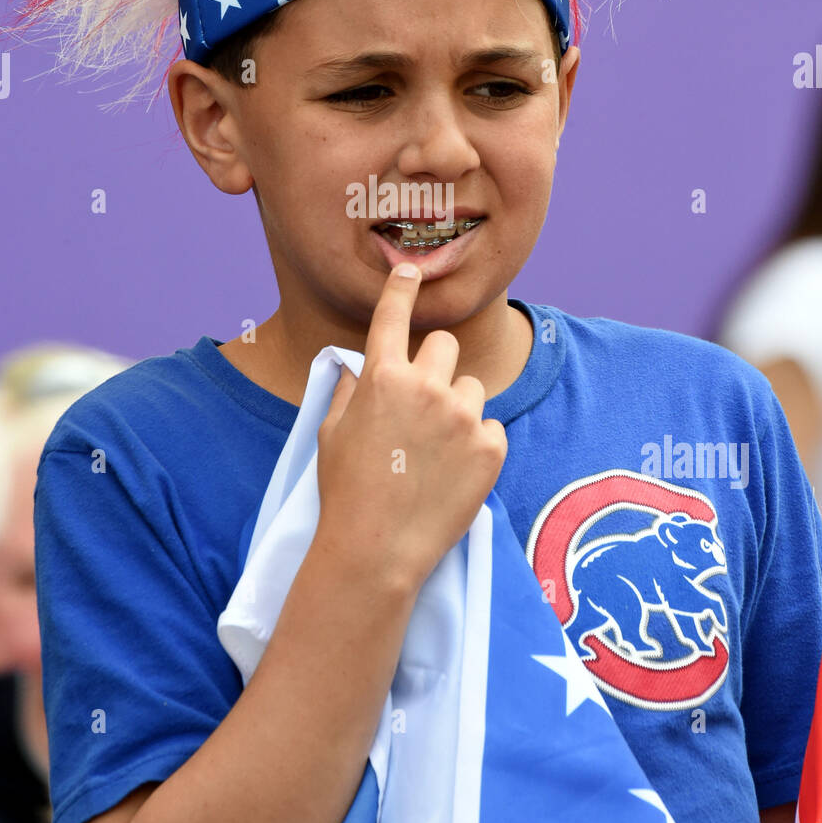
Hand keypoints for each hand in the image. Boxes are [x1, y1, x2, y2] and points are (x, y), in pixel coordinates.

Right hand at [314, 264, 507, 592]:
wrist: (376, 552)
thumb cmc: (345, 493)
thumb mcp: (330, 434)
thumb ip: (348, 392)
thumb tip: (356, 368)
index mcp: (381, 378)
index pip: (392, 316)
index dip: (401, 288)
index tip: (411, 270)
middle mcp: (426, 387)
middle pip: (444, 345)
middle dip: (434, 367)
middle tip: (421, 406)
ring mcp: (462, 417)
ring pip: (471, 387)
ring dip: (456, 408)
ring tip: (434, 451)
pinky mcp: (491, 448)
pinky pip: (490, 427)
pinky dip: (476, 444)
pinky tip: (452, 472)